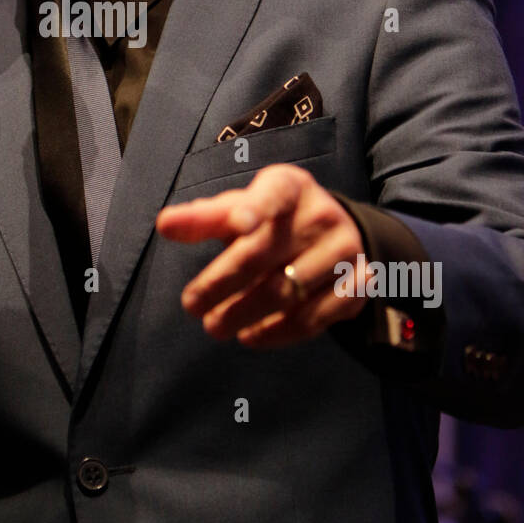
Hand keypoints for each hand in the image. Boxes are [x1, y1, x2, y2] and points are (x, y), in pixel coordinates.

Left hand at [156, 164, 365, 348]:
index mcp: (290, 186)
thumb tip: (164, 224)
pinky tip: (253, 336)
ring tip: (216, 326)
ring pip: (287, 291)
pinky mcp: (359, 283)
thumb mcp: (241, 208)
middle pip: (265, 254)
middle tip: (193, 307)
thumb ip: (203, 218)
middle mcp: (322, 214)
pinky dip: (278, 332)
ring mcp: (345, 248)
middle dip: (222, 283)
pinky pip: (315, 317)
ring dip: (246, 313)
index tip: (240, 223)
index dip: (256, 208)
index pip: (272, 194)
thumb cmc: (272, 219)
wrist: (334, 233)